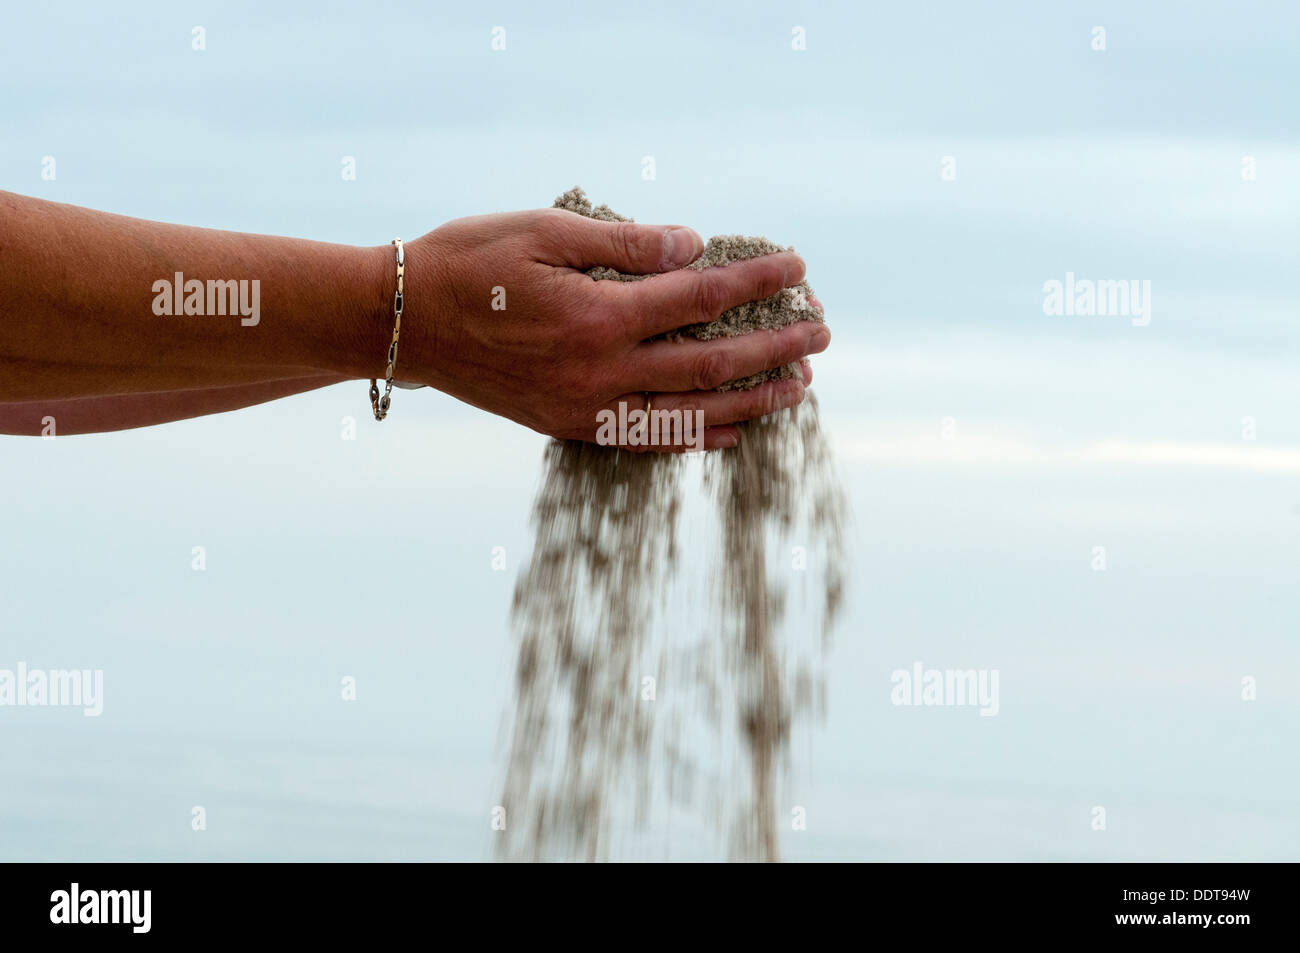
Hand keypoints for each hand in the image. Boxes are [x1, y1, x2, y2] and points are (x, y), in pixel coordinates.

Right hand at [396, 208, 828, 450]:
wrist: (404, 324)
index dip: (756, 283)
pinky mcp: (570, 427)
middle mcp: (600, 372)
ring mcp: (587, 409)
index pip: (702, 297)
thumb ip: (625, 244)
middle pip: (711, 364)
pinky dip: (698, 437)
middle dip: (775, 347)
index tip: (798, 269)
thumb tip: (694, 247)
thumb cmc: (470, 264)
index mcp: (598, 317)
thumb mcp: (544, 232)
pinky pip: (650, 440)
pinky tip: (735, 430)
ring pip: (690, 414)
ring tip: (799, 387)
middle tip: (821, 332)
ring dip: (752, 400)